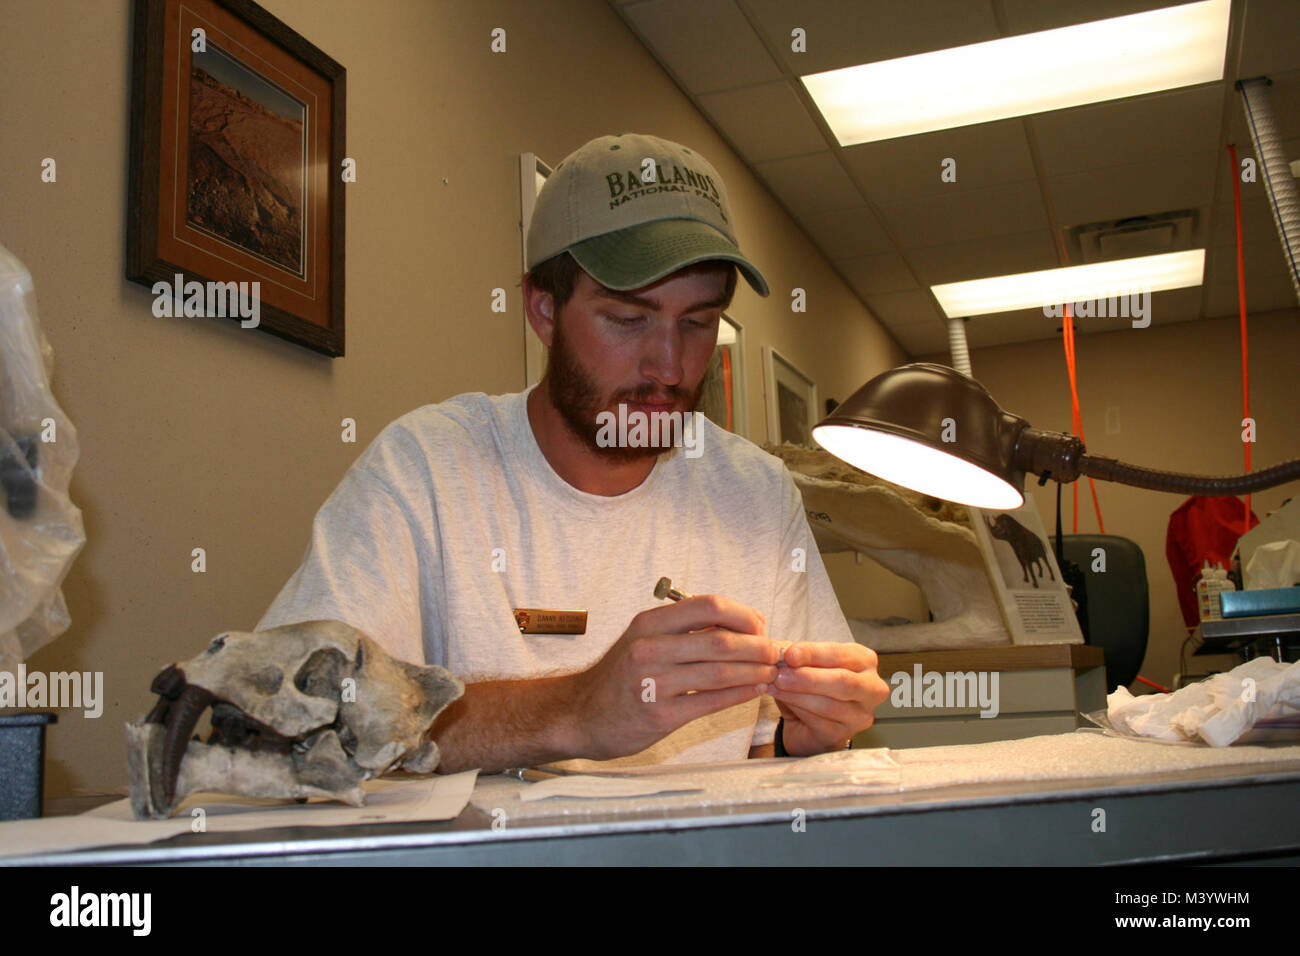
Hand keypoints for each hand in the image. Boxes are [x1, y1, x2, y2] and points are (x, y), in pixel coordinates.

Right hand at [569, 595, 780, 760]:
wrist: (581, 715)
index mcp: (649, 623)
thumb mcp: (644, 638)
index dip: (742, 614)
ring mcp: (653, 683)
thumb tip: (743, 622)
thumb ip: (685, 629)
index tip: (759, 625)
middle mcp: (649, 648)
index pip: (708, 605)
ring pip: (720, 672)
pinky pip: (710, 701)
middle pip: (721, 640)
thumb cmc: (620, 676)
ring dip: (754, 672)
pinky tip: (753, 691)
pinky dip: (739, 695)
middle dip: (758, 647)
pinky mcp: (659, 716)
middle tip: (776, 652)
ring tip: (771, 672)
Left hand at [769, 642, 888, 755]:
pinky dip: (797, 709)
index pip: (841, 654)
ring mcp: (861, 715)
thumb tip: (784, 652)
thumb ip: (801, 657)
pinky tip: (783, 700)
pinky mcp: (844, 734)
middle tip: (780, 674)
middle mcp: (871, 688)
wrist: (808, 721)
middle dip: (807, 677)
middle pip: (843, 681)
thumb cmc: (813, 686)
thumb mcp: (808, 664)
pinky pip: (820, 722)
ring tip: (776, 686)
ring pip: (830, 705)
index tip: (789, 653)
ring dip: (797, 694)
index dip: (813, 653)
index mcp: (865, 661)